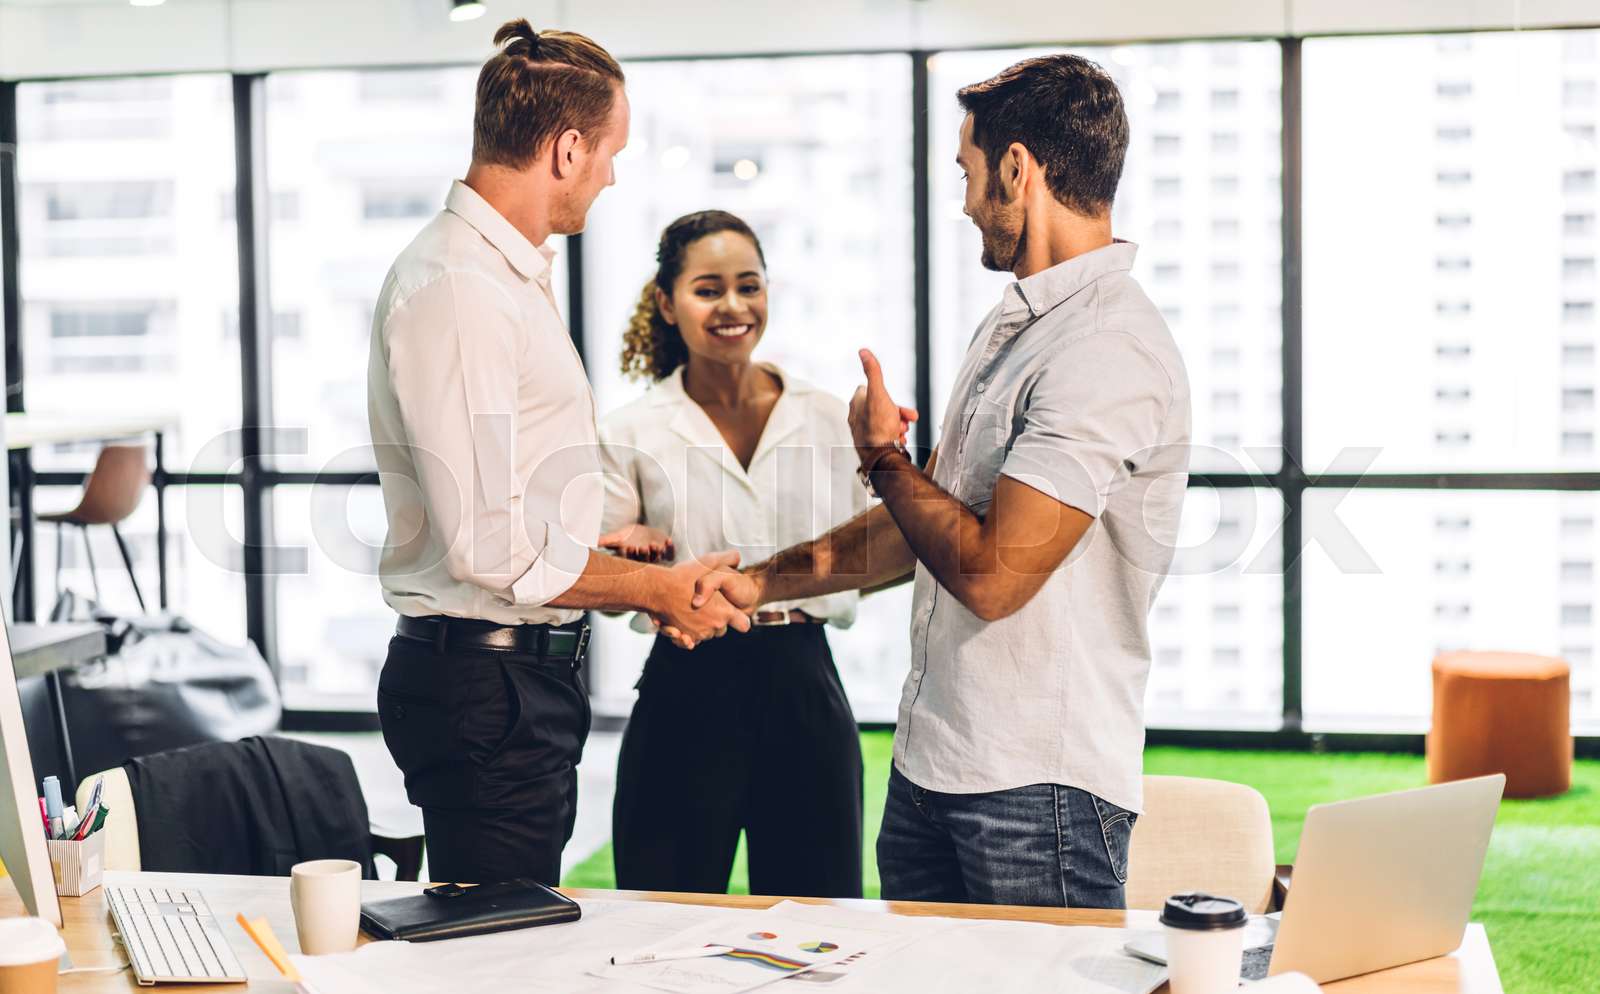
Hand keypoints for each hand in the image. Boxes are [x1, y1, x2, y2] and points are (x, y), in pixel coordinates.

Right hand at [599, 523, 674, 562]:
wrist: (646, 532)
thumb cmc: (630, 536)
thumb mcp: (618, 537)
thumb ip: (606, 541)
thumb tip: (589, 542)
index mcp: (632, 559)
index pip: (631, 560)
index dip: (631, 555)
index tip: (629, 547)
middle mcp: (645, 561)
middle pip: (645, 560)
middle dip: (643, 554)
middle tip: (641, 547)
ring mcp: (657, 557)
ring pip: (657, 557)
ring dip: (655, 551)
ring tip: (652, 544)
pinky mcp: (667, 552)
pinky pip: (670, 553)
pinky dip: (670, 548)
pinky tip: (668, 540)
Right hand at [650, 550, 753, 649]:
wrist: (655, 590)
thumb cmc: (681, 577)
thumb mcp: (708, 562)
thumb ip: (726, 558)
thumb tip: (737, 557)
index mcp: (724, 611)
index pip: (743, 624)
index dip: (739, 618)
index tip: (732, 611)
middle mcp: (714, 626)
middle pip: (722, 628)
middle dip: (717, 619)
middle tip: (706, 604)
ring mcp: (699, 634)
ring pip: (707, 633)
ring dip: (702, 624)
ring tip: (691, 608)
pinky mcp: (685, 638)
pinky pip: (693, 639)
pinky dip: (690, 633)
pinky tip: (684, 619)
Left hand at [849, 348, 917, 462]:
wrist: (879, 456)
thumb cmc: (878, 425)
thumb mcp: (878, 393)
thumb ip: (873, 372)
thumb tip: (863, 351)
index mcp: (856, 402)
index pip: (871, 389)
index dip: (887, 393)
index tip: (897, 402)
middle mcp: (856, 416)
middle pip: (881, 406)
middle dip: (897, 411)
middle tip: (908, 419)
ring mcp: (862, 431)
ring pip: (884, 421)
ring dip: (898, 424)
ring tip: (903, 431)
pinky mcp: (868, 444)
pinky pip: (884, 435)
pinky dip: (894, 435)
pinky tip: (899, 440)